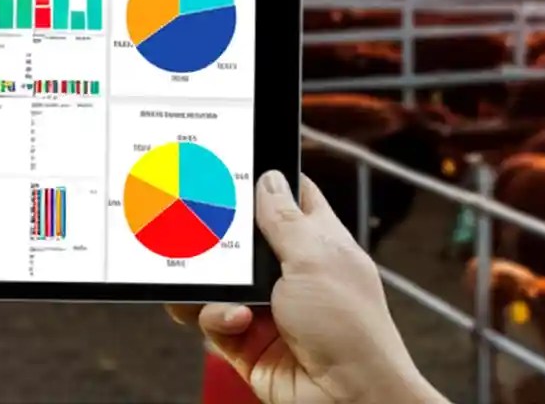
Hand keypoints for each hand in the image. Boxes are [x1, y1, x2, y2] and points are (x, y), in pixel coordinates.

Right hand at [168, 171, 445, 403]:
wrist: (348, 401)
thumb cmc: (350, 328)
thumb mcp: (315, 259)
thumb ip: (283, 218)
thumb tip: (268, 177)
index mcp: (319, 242)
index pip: (293, 198)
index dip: (268, 178)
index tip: (234, 164)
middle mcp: (292, 272)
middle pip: (244, 238)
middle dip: (219, 234)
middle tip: (195, 221)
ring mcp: (268, 308)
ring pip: (219, 280)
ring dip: (209, 281)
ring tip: (205, 278)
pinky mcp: (246, 342)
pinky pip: (212, 319)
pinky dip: (216, 316)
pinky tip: (236, 320)